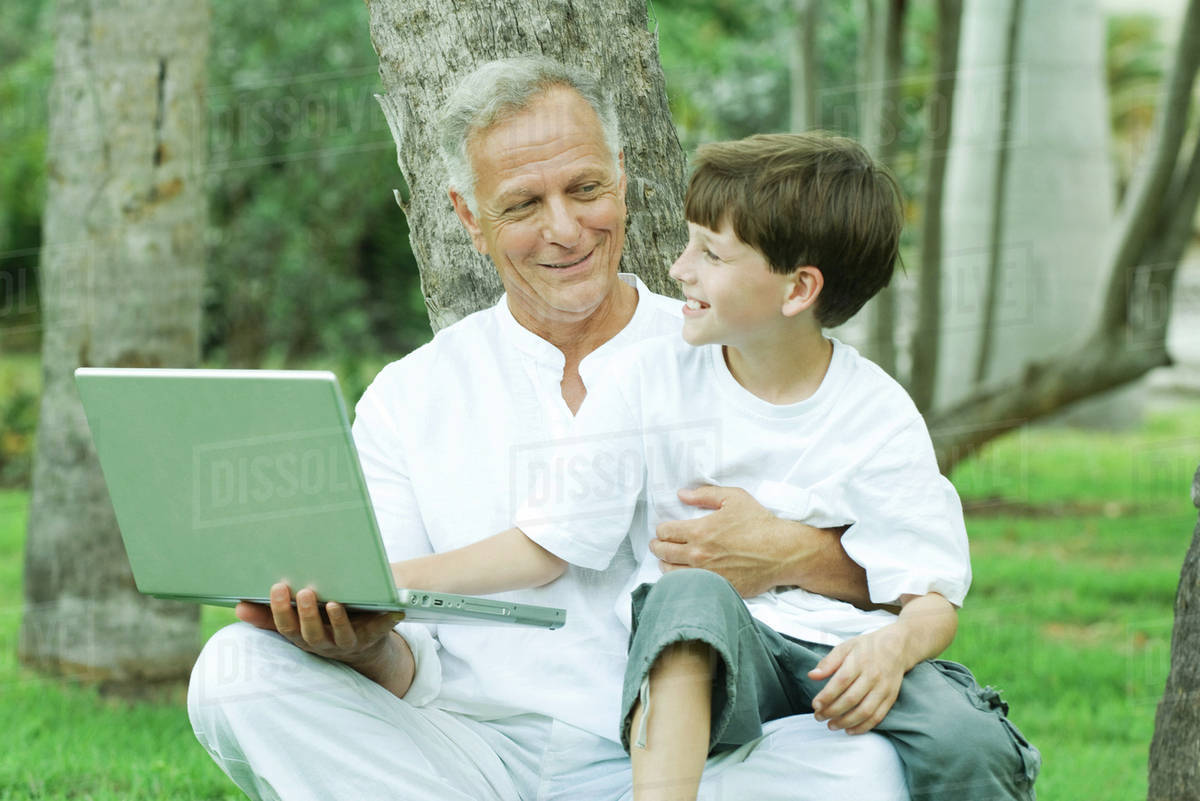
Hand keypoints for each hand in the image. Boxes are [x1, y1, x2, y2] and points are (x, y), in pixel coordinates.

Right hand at [236, 582, 403, 668]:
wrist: (360, 645)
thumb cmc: (320, 625)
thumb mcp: (294, 622)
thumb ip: (268, 616)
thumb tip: (238, 607)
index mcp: (302, 636)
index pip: (286, 627)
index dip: (280, 610)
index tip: (278, 587)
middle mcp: (323, 642)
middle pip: (312, 633)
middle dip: (306, 614)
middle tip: (305, 591)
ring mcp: (348, 641)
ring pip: (341, 635)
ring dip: (338, 620)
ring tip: (335, 603)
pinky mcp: (373, 637)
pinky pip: (381, 630)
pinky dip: (388, 621)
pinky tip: (396, 611)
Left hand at [649, 485, 787, 597]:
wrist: (782, 552)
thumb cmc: (760, 523)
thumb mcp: (734, 498)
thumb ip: (705, 494)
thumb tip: (682, 494)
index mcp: (699, 532)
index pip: (664, 532)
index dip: (661, 530)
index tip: (664, 530)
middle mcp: (698, 555)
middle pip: (662, 553)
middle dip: (658, 547)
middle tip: (659, 544)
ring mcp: (706, 575)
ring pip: (670, 573)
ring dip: (666, 565)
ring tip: (669, 560)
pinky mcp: (716, 589)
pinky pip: (689, 588)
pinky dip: (682, 581)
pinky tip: (686, 576)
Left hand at [808, 624, 908, 734]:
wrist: (896, 647)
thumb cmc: (866, 647)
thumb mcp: (845, 648)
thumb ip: (828, 662)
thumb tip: (812, 675)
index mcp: (859, 662)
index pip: (841, 682)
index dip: (827, 696)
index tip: (815, 705)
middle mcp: (872, 676)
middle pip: (851, 699)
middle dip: (832, 711)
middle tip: (818, 717)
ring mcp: (883, 689)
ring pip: (864, 711)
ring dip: (846, 722)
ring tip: (831, 725)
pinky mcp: (890, 698)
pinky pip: (877, 717)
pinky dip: (863, 727)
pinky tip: (850, 730)